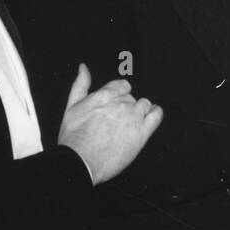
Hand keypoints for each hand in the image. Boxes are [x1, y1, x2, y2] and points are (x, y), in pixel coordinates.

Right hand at [56, 63, 162, 184]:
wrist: (80, 161)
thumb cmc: (74, 138)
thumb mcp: (72, 106)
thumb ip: (80, 84)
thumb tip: (83, 68)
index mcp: (106, 94)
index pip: (123, 86)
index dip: (119, 94)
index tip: (115, 104)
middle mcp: (122, 103)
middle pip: (132, 97)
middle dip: (126, 106)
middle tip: (117, 120)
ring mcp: (134, 117)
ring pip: (144, 105)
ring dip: (140, 110)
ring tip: (131, 122)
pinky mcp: (142, 133)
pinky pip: (156, 116)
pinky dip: (156, 113)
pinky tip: (152, 116)